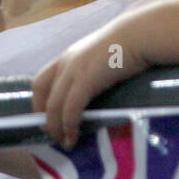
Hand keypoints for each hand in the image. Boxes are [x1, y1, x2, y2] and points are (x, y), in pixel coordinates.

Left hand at [32, 12, 151, 149]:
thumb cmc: (127, 45)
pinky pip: (70, 109)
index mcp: (67, 57)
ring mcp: (73, 71)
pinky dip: (69, 126)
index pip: (40, 82)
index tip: (47, 120)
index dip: (39, 103)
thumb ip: (92, 71)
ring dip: (56, 128)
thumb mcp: (101, 57)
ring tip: (65, 143)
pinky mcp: (85, 81)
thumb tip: (94, 91)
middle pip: (42, 94)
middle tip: (52, 135)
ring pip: (54, 106)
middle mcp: (65, 63)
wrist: (139, 35)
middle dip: (44, 118)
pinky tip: (74, 136)